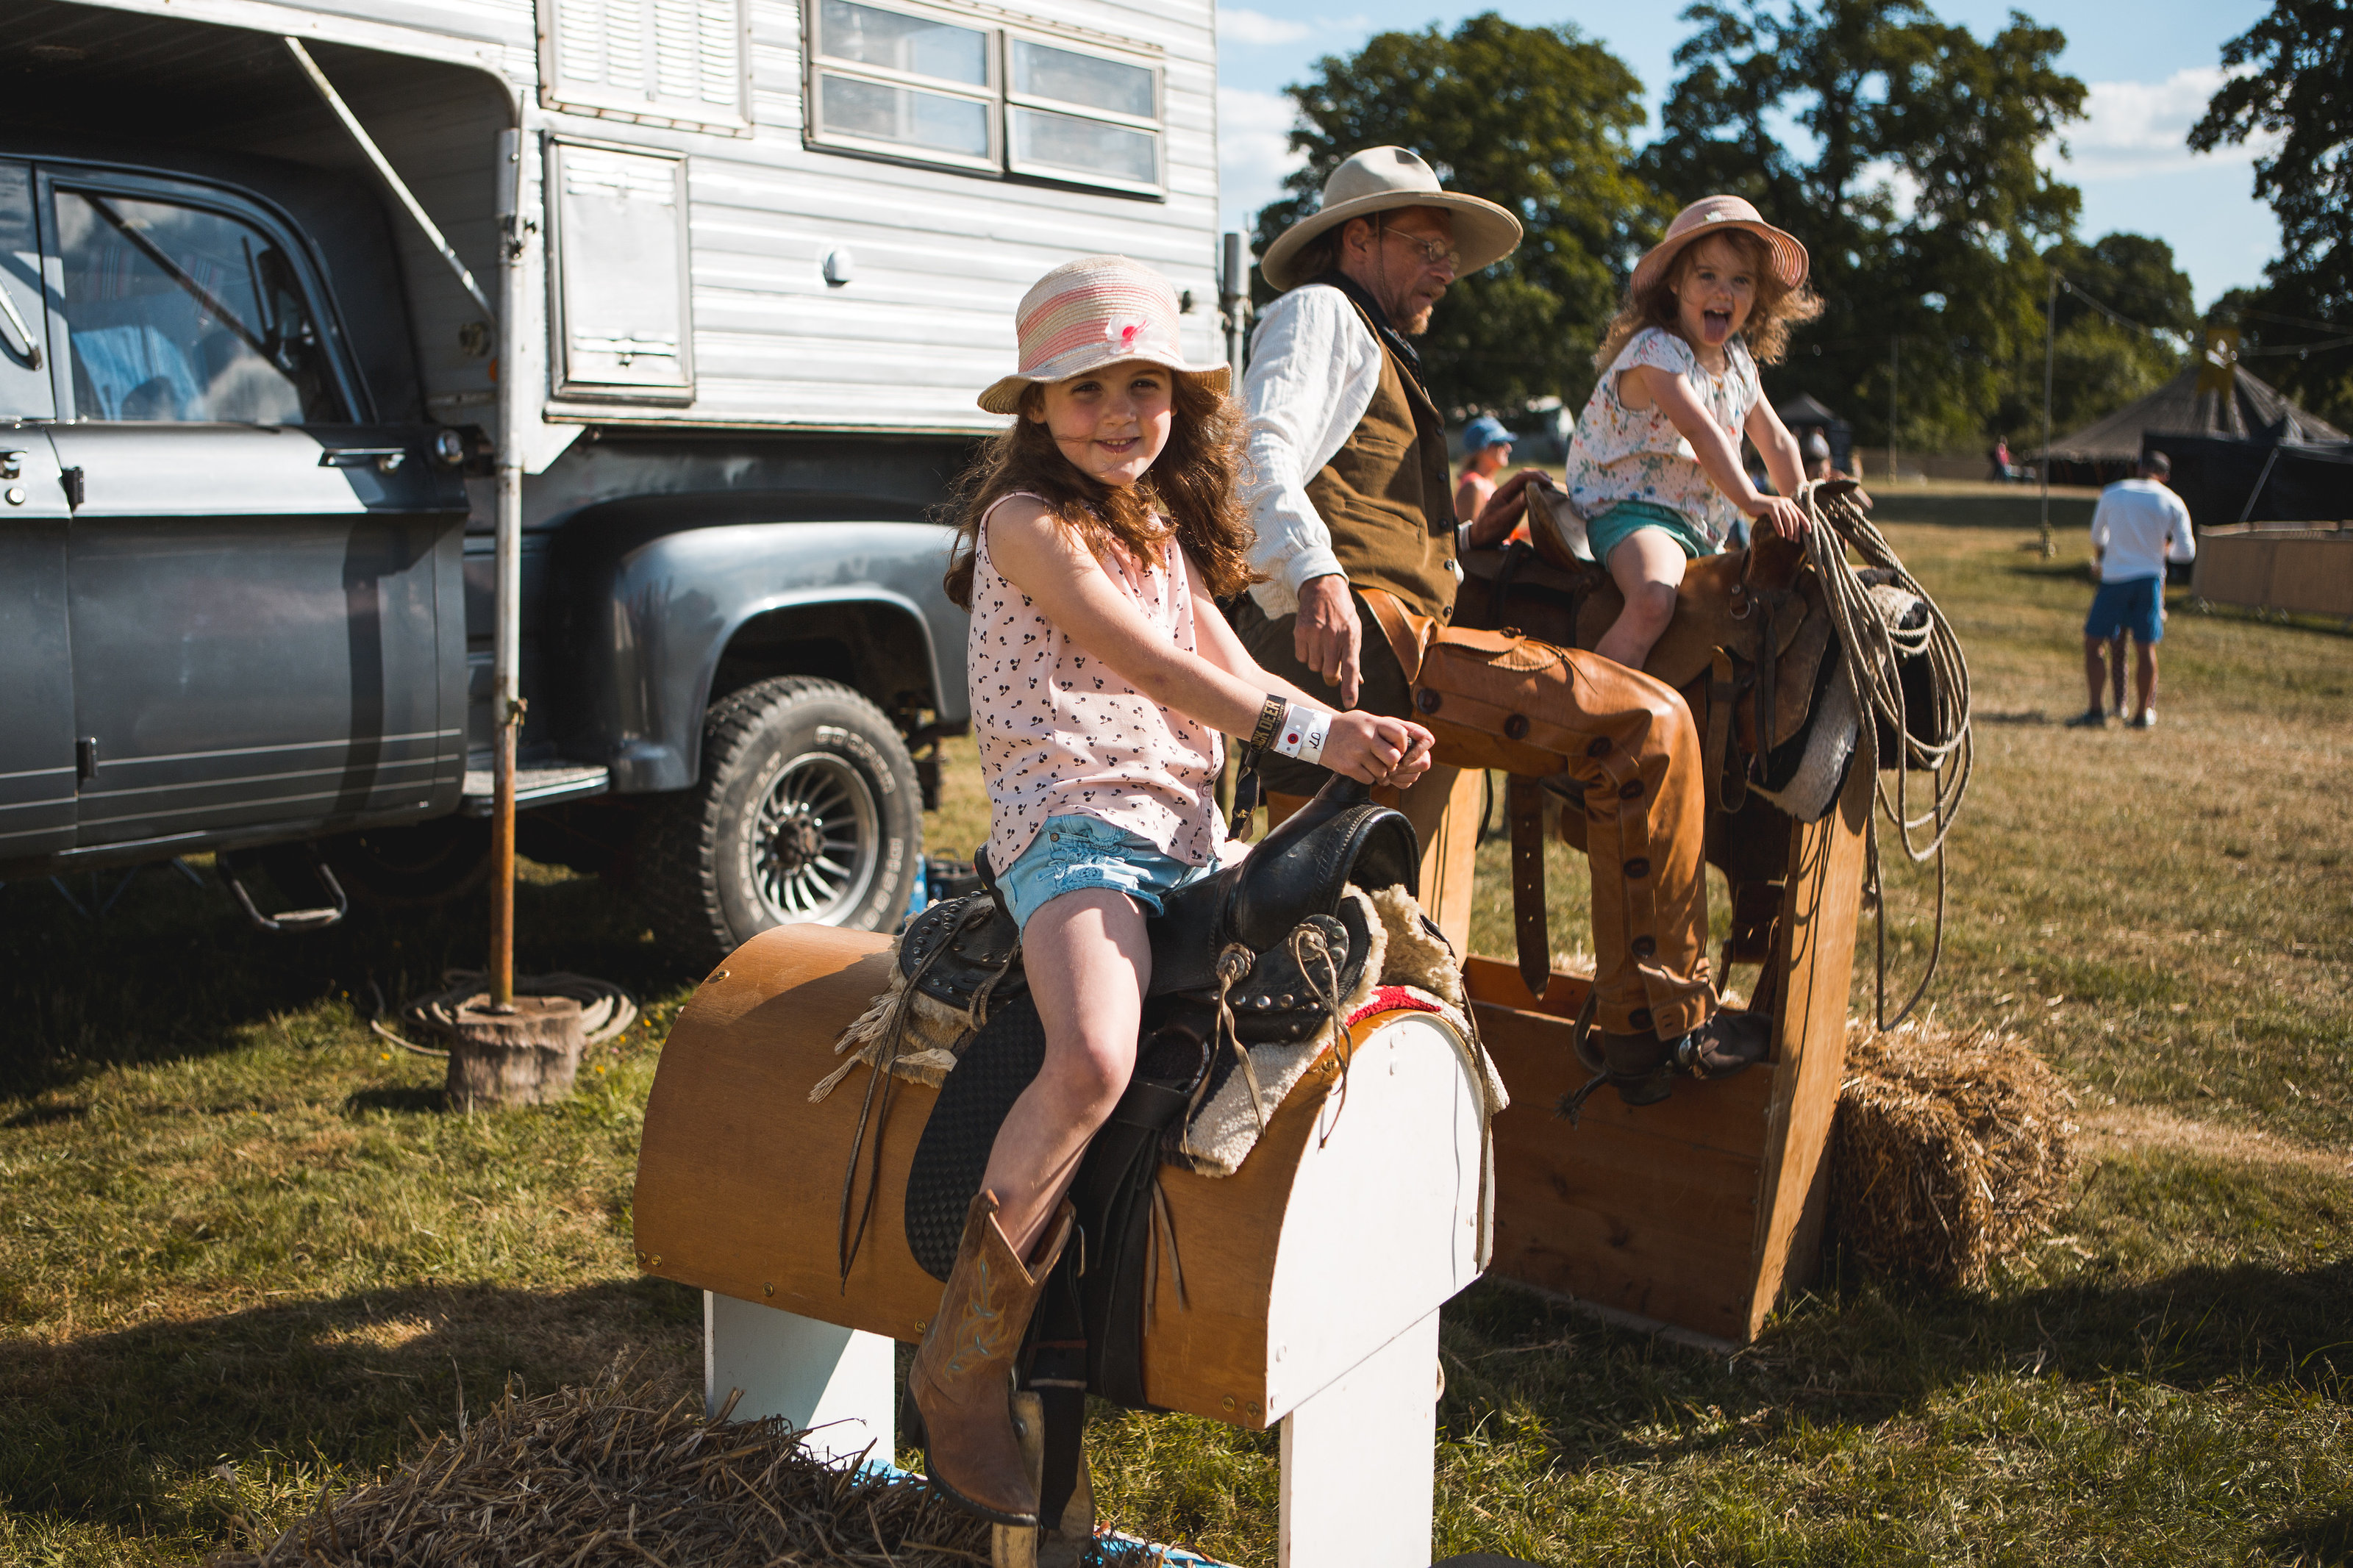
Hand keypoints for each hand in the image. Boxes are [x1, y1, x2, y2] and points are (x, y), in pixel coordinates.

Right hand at [1293, 574, 1361, 706]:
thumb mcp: (1354, 631)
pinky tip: (1311, 642)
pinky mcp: (1300, 631)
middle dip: (1331, 675)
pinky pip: (1301, 657)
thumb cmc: (1343, 614)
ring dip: (1318, 663)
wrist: (1323, 589)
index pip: (1351, 667)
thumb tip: (1358, 683)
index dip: (1350, 687)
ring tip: (1322, 647)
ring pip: (1314, 667)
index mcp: (1350, 637)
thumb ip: (1353, 657)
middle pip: (1328, 673)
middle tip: (1332, 667)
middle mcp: (1333, 636)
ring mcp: (1315, 633)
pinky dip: (1306, 655)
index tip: (1349, 703)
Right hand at [1319, 712, 1434, 788]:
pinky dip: (1369, 777)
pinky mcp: (1348, 767)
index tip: (1399, 749)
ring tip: (1373, 765)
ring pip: (1382, 772)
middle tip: (1388, 762)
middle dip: (1394, 764)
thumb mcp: (1370, 719)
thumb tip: (1424, 735)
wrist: (1319, 734)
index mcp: (1373, 722)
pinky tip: (1362, 769)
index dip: (1404, 746)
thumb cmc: (1351, 726)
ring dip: (1381, 772)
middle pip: (1394, 758)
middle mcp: (1366, 737)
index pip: (1401, 735)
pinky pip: (1369, 779)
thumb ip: (1393, 726)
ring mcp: (1356, 752)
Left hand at [1467, 468, 1552, 548]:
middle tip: (1552, 482)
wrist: (1480, 538)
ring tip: (1550, 485)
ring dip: (1537, 481)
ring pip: (1524, 482)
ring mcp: (1509, 496)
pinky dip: (1535, 489)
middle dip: (1538, 475)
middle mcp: (1505, 492)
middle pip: (1523, 476)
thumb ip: (1514, 507)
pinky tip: (1543, 493)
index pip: (1520, 478)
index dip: (1535, 477)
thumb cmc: (1489, 530)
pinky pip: (1525, 491)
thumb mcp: (1502, 520)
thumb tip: (1527, 494)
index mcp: (1501, 493)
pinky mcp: (1512, 502)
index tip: (1548, 482)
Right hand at [1749, 495, 1808, 540]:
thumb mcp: (1777, 511)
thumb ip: (1784, 516)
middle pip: (1795, 517)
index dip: (1805, 523)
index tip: (1809, 532)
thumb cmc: (1763, 509)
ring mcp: (1778, 503)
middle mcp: (1786, 502)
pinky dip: (1780, 528)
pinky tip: (1781, 535)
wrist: (1750, 501)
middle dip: (1797, 530)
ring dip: (1790, 530)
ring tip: (1790, 539)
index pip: (1800, 514)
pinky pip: (1777, 519)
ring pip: (1788, 518)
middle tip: (1796, 541)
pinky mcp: (1770, 507)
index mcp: (1789, 503)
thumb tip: (1792, 530)